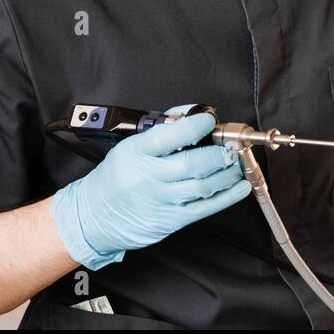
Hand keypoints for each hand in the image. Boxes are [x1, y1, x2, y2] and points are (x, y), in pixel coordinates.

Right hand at [51, 103, 249, 268]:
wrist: (95, 215)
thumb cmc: (116, 177)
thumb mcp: (131, 144)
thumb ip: (163, 127)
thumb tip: (192, 114)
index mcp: (137, 151)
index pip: (173, 134)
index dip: (199, 125)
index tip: (211, 121)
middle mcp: (148, 176)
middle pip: (193, 163)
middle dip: (220, 153)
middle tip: (230, 145)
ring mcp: (160, 200)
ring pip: (203, 186)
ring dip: (228, 173)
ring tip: (237, 163)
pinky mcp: (170, 220)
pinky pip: (205, 208)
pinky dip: (227, 197)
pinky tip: (239, 186)